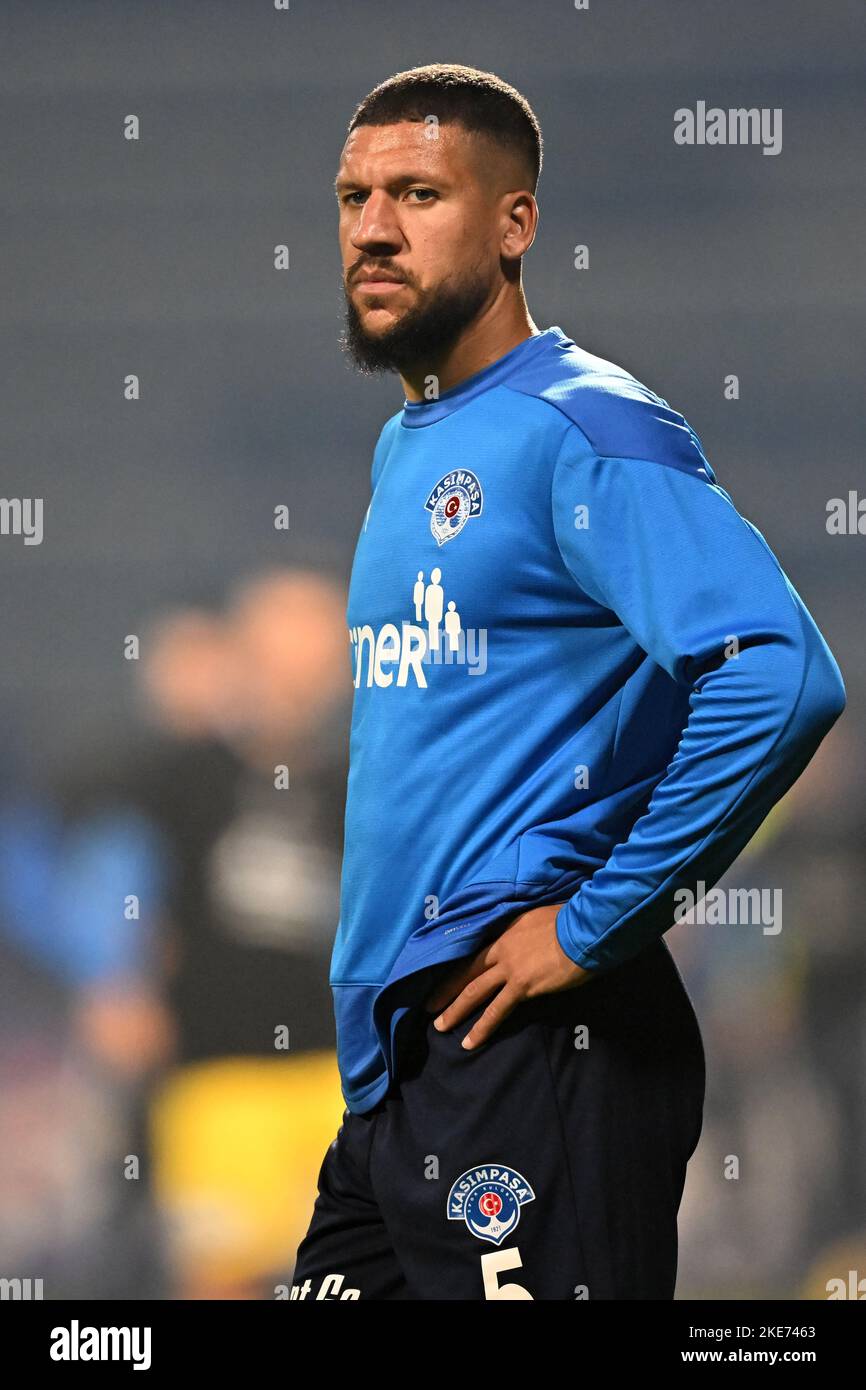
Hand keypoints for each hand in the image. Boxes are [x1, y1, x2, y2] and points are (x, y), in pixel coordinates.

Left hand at [423, 902, 589, 1050]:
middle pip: (466, 970)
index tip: (446, 978)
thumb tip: (529, 937)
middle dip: (445, 989)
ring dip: (454, 1010)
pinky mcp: (522, 985)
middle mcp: (501, 948)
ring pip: (474, 991)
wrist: (585, 929)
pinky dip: (482, 1027)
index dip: (459, 966)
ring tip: (439, 1026)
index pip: (476, 951)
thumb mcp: (541, 916)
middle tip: (428, 1005)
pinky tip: (470, 1042)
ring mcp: (509, 967)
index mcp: (506, 930)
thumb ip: (528, 930)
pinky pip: (496, 1010)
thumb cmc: (571, 920)